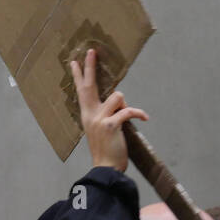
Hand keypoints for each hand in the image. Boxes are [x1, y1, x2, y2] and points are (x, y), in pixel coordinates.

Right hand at [70, 48, 147, 171]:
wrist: (106, 167)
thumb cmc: (106, 149)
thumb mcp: (101, 129)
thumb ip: (107, 113)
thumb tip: (120, 100)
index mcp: (86, 114)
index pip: (81, 90)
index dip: (79, 75)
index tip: (74, 62)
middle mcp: (89, 114)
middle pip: (90, 86)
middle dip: (91, 67)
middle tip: (91, 51)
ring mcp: (99, 119)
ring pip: (118, 96)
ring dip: (126, 105)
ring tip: (129, 116)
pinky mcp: (110, 125)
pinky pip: (128, 111)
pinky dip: (139, 113)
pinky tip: (145, 118)